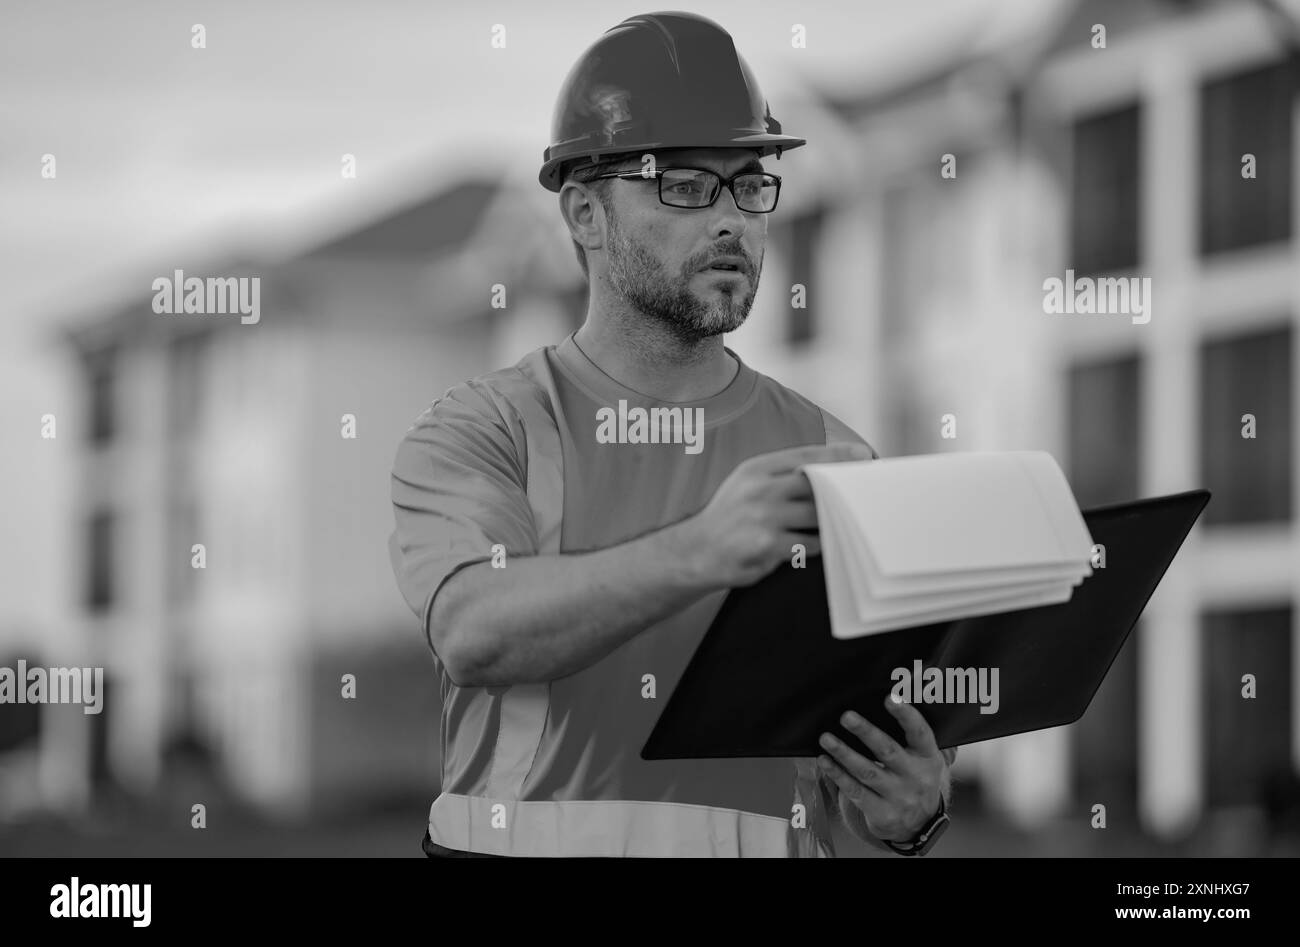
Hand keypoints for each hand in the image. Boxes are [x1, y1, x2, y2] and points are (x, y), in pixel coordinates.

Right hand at [681, 442, 875, 588]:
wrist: (696, 551)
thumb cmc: (731, 516)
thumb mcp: (747, 483)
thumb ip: (781, 474)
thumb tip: (829, 467)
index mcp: (756, 469)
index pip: (806, 456)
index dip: (839, 454)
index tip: (864, 455)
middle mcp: (760, 490)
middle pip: (817, 483)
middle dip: (845, 486)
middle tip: (868, 490)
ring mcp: (764, 519)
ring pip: (818, 514)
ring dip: (836, 517)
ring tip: (851, 518)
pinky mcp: (768, 547)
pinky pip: (810, 543)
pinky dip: (821, 543)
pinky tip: (826, 542)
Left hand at [817, 695, 952, 843]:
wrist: (920, 824)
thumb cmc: (915, 778)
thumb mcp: (925, 758)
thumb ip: (912, 734)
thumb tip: (893, 695)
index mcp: (928, 758)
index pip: (920, 734)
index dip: (906, 716)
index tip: (890, 698)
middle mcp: (915, 777)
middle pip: (888, 752)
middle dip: (866, 733)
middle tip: (846, 716)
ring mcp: (899, 797)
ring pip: (867, 772)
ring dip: (844, 753)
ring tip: (826, 738)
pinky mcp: (882, 813)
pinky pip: (855, 791)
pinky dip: (838, 775)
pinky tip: (824, 761)